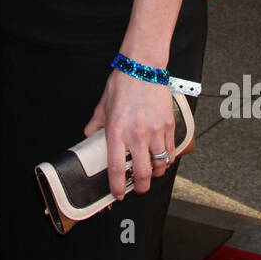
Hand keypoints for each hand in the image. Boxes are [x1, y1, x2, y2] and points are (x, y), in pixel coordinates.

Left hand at [84, 70, 174, 200]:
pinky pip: (171, 150)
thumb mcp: (103, 105)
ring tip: (152, 172)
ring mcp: (155, 131)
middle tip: (140, 188)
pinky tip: (163, 158)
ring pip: (160, 164)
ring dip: (157, 173)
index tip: (118, 192)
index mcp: (116, 132)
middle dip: (142, 187)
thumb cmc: (123, 83)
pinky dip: (168, 159)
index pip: (116, 168)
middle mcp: (136, 135)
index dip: (117, 186)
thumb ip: (96, 123)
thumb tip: (90, 135)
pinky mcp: (169, 125)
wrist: (143, 67)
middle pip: (142, 173)